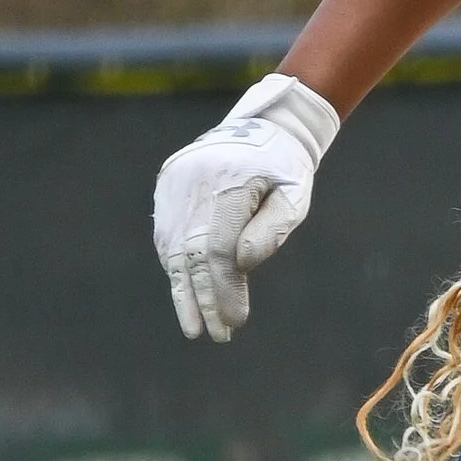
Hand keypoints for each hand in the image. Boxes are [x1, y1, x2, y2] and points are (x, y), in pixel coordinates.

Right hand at [152, 73, 340, 342]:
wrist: (263, 126)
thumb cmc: (286, 169)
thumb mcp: (294, 197)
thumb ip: (271, 231)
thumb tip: (240, 265)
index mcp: (230, 183)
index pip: (220, 251)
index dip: (223, 290)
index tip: (233, 321)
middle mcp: (195, 183)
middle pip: (193, 254)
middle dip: (202, 299)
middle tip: (213, 334)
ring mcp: (175, 183)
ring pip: (174, 247)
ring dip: (183, 289)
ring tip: (195, 325)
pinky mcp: (166, 185)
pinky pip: (166, 234)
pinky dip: (176, 265)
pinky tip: (186, 291)